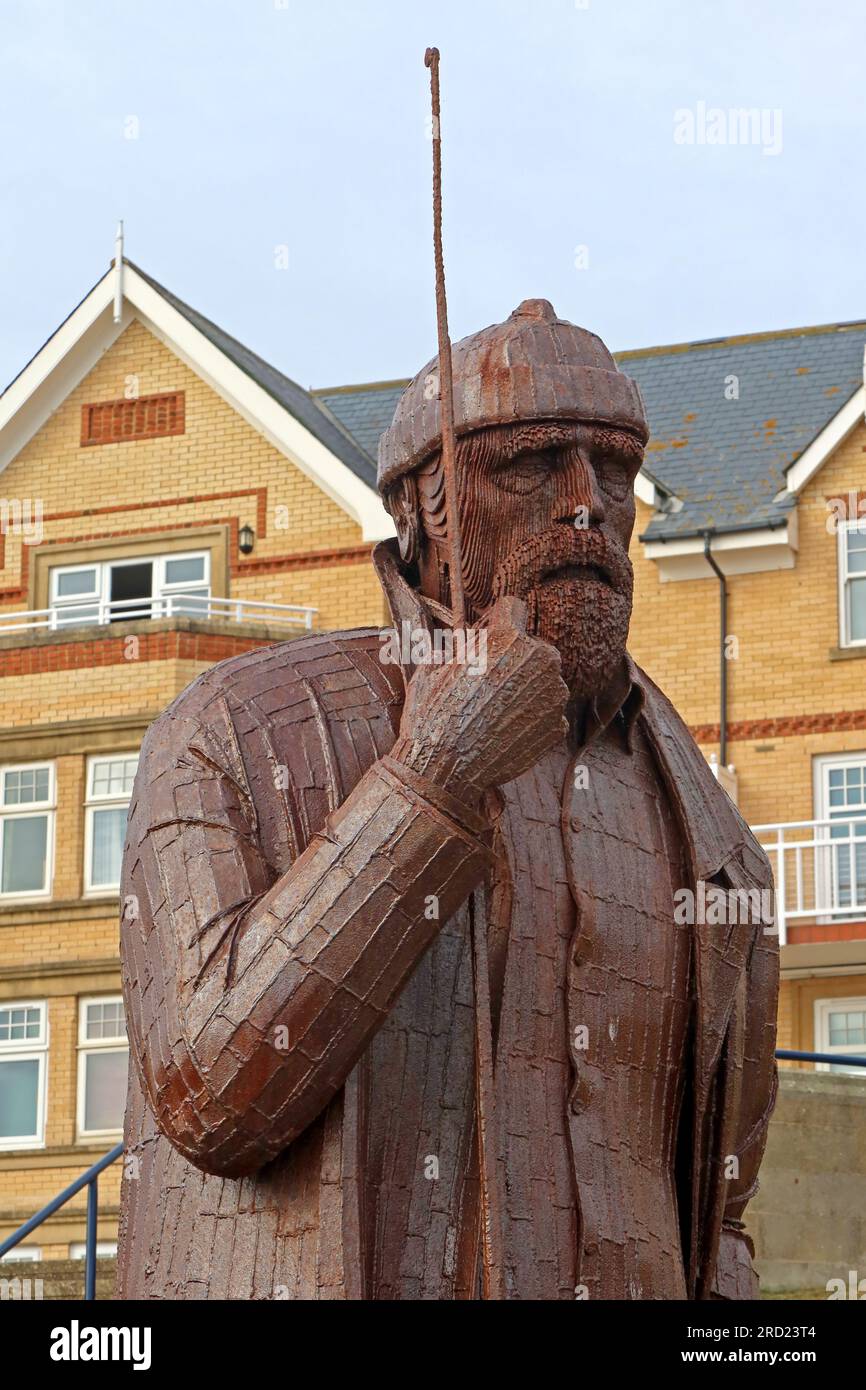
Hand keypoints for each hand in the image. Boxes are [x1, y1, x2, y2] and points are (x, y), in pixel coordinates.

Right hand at [389, 595, 568, 806]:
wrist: (444, 769)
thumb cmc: (432, 715)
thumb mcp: (430, 669)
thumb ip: (451, 648)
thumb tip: (452, 644)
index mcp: (507, 638)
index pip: (513, 607)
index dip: (497, 619)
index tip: (489, 633)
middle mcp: (539, 660)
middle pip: (533, 646)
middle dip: (514, 658)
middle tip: (488, 681)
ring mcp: (553, 695)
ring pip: (542, 681)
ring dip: (524, 689)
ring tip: (494, 711)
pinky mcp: (556, 726)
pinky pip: (546, 712)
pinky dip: (530, 718)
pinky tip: (504, 731)